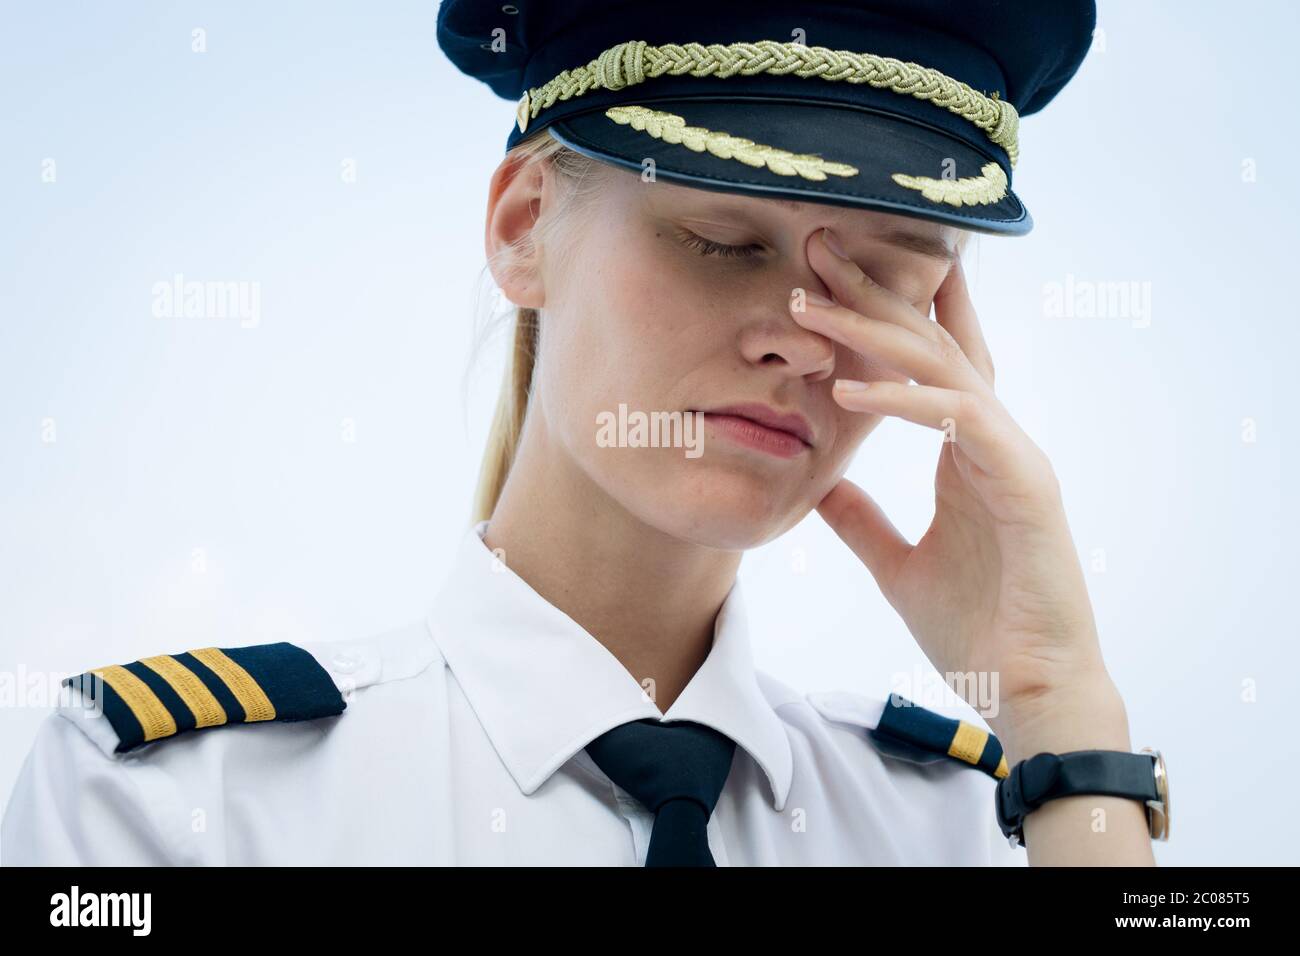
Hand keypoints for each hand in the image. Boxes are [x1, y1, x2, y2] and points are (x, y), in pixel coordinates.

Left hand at [791, 228, 1116, 733]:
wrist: (1031, 689)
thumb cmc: (977, 628)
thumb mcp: (895, 564)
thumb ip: (861, 519)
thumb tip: (820, 485)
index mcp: (966, 448)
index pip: (924, 363)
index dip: (880, 313)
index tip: (825, 274)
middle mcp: (991, 436)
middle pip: (931, 344)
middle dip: (874, 290)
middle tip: (817, 243)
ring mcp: (1011, 453)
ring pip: (943, 367)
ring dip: (873, 329)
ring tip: (808, 303)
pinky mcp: (1025, 481)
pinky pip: (959, 420)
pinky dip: (902, 401)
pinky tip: (846, 389)